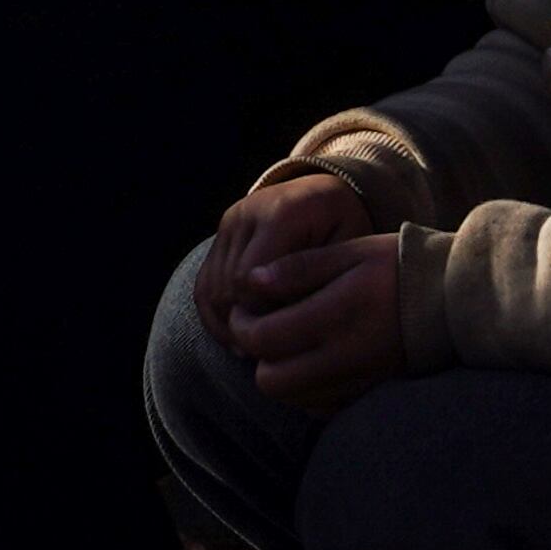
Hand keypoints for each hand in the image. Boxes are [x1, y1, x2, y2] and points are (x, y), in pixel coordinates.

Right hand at [197, 174, 369, 342]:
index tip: (285, 338)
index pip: (248, 279)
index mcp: (283, 212)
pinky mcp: (220, 236)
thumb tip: (290, 326)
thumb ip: (317, 284)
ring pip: (211, 289)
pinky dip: (216, 317)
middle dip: (245, 324)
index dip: (261, 316)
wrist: (325, 196)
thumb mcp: (346, 251)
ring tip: (255, 349)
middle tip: (270, 353)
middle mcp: (247, 212)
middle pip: (227, 286)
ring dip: (228, 325)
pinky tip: (238, 337)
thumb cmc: (344, 229)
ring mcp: (229, 224)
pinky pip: (204, 285)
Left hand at [222, 231, 406, 413]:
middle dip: (260, 355)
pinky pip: (321, 407)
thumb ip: (298, 268)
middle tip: (267, 327)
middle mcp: (342, 357)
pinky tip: (318, 360)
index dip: (242, 324)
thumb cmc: (401, 266)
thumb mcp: (350, 252)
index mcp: (333, 316)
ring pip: (293, 398)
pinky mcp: (369, 393)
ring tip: (293, 342)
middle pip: (270, 381)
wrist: (456, 299)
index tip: (248, 307)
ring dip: (283, 373)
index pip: (261, 339)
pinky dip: (309, 389)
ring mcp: (357, 381)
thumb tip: (250, 282)